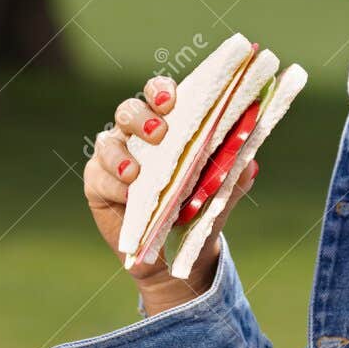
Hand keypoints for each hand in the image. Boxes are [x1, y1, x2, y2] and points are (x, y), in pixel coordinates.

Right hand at [84, 74, 259, 314]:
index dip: (161, 91)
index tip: (171, 101)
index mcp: (168, 125)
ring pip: (108, 141)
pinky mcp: (97, 182)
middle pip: (129, 110)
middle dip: (142, 118)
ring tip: (135, 173)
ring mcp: (114, 156)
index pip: (160, 95)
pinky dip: (113, 184)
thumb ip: (234, 176)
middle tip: (159, 134)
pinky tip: (127, 194)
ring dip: (121, 154)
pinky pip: (99, 175)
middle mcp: (136, 134)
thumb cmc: (197, 213)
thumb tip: (251, 163)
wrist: (174, 257)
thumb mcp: (220, 196)